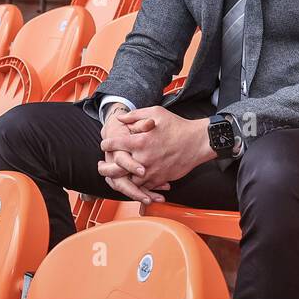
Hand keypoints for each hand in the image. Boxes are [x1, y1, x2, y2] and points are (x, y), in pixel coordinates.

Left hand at [99, 106, 214, 199]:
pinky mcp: (160, 179)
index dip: (107, 144)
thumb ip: (135, 115)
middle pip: (117, 168)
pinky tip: (133, 180)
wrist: (198, 142)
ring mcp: (151, 171)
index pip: (115, 145)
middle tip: (101, 166)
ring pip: (129, 180)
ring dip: (122, 178)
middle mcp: (143, 158)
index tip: (104, 144)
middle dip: (106, 167)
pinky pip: (143, 186)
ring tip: (115, 176)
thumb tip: (120, 118)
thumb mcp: (156, 112)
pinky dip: (137, 184)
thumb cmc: (177, 125)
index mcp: (140, 141)